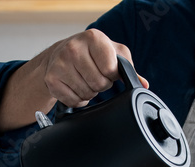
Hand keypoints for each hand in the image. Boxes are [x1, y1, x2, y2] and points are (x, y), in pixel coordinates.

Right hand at [0, 30, 145, 132]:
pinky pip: (73, 101)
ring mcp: (60, 64)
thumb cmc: (91, 52)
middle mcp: (74, 48)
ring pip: (86, 93)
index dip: (112, 75)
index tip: (107, 70)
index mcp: (93, 38)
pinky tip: (75, 87)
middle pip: (99, 83)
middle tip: (95, 76)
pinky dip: (78, 100)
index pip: (110, 69)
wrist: (59, 53)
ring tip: (85, 80)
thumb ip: (128, 67)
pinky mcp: (51, 79)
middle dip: (101, 85)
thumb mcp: (112, 52)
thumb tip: (143, 84)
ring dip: (90, 92)